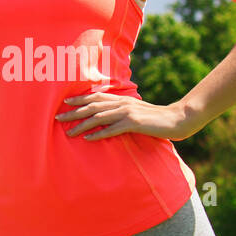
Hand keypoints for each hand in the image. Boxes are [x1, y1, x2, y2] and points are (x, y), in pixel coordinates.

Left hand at [55, 91, 199, 141]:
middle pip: (92, 106)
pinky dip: (98, 133)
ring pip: (98, 117)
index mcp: (121, 99)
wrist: (177, 119)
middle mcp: (121, 103)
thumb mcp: (137, 111)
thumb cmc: (156, 118)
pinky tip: (88, 138)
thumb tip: (109, 115)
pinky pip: (112, 129)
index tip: (64, 102)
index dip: (78, 99)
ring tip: (68, 132)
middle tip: (57, 118)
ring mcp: (127, 112)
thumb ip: (123, 111)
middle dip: (73, 112)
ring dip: (81, 124)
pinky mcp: (133, 123)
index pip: (95, 97)